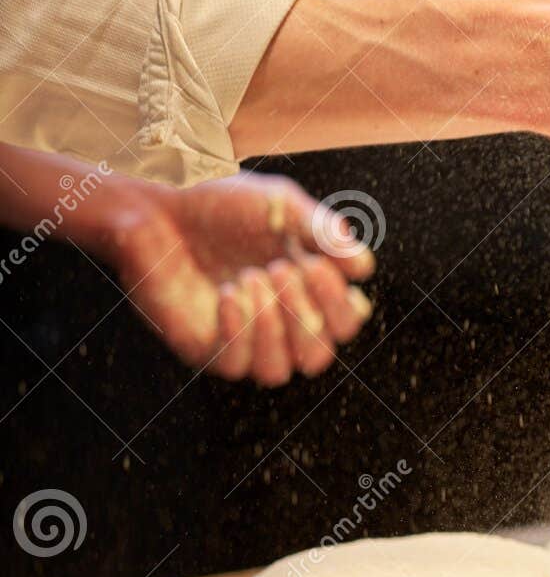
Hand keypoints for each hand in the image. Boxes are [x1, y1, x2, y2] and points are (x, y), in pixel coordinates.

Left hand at [84, 172, 374, 385]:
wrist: (158, 206)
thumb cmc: (222, 205)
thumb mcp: (282, 206)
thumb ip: (324, 232)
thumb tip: (364, 267)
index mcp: (308, 293)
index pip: (345, 323)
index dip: (339, 305)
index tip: (317, 266)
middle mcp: (279, 323)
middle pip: (318, 356)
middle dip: (305, 315)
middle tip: (282, 269)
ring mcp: (241, 340)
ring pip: (278, 371)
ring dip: (272, 327)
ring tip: (251, 278)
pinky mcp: (204, 347)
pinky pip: (235, 365)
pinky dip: (240, 332)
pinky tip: (229, 294)